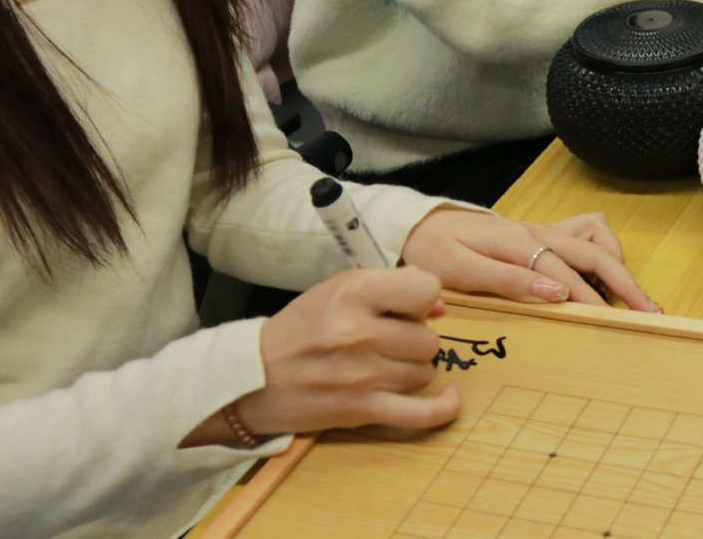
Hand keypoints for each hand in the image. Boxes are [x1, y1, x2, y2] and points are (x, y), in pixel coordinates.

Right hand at [186, 267, 456, 445]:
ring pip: (425, 371)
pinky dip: (443, 408)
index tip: (405, 307)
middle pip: (428, 338)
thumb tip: (440, 307)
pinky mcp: (361, 410)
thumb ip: (391, 289)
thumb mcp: (339, 290)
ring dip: (411, 369)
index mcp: (353, 294)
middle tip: (386, 342)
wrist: (252, 378)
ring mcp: (361, 374)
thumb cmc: (301, 329)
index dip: (421, 298)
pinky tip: (450, 397)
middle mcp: (359, 332)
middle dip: (413, 340)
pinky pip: (422, 413)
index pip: (425, 289)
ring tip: (383, 366)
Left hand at [399, 208, 657, 311]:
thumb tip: (557, 292)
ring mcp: (544, 231)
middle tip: (649, 312)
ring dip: (618, 267)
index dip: (591, 298)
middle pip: (596, 252)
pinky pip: (586, 235)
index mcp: (519, 242)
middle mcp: (539, 232)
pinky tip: (603, 278)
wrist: (420, 226)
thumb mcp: (459, 271)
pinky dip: (602, 253)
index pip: (567, 272)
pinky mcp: (543, 235)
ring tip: (630, 299)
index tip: (612, 323)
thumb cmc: (434, 252)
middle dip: (626, 282)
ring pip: (597, 241)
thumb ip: (507, 280)